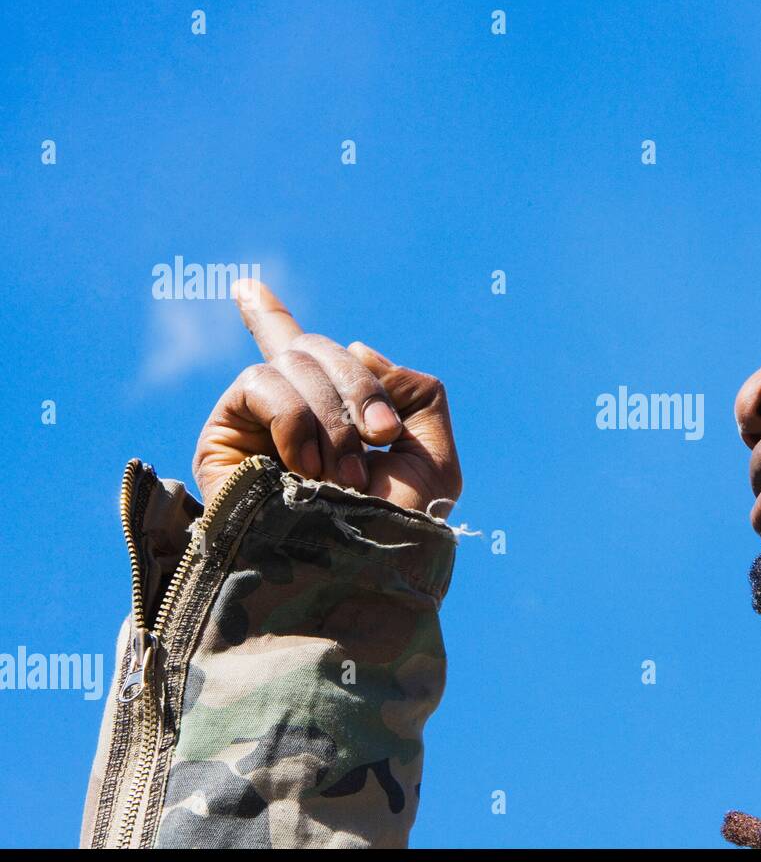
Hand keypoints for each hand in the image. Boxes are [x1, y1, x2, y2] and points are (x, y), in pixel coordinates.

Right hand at [192, 279, 461, 512]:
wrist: (358, 574)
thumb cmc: (399, 530)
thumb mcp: (435, 456)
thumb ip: (417, 391)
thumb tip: (356, 349)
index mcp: (337, 419)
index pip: (303, 356)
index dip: (271, 320)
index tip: (244, 287)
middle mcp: (292, 416)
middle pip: (320, 349)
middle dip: (360, 388)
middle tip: (381, 440)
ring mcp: (256, 423)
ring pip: (295, 361)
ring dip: (333, 414)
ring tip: (347, 473)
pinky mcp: (223, 436)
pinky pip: (262, 384)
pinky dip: (296, 418)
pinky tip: (307, 466)